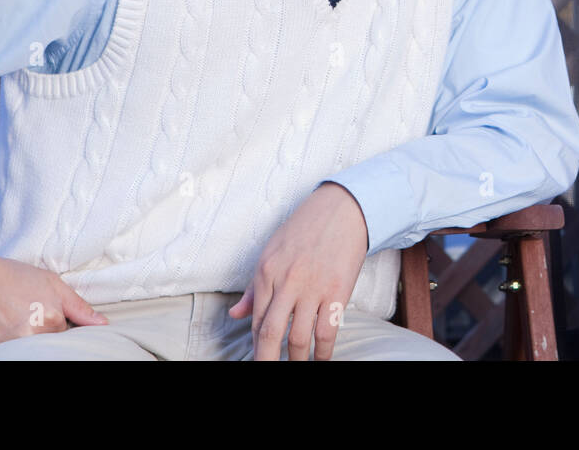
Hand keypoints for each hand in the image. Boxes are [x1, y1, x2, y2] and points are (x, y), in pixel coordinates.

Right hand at [0, 237, 108, 357]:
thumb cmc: (9, 276)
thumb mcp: (51, 283)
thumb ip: (78, 307)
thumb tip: (103, 324)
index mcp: (51, 322)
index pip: (63, 336)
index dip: (52, 324)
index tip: (37, 313)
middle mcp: (30, 338)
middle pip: (44, 346)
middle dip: (36, 334)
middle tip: (19, 316)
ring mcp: (4, 349)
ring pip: (23, 353)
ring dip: (17, 342)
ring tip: (6, 322)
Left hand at [227, 182, 368, 360]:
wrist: (343, 208)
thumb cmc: (306, 228)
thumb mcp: (272, 251)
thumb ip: (254, 287)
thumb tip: (235, 314)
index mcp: (266, 271)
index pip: (255, 319)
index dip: (255, 344)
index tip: (259, 357)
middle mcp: (287, 281)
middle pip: (270, 333)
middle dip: (266, 360)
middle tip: (267, 370)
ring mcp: (313, 287)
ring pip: (298, 337)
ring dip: (296, 359)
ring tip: (296, 366)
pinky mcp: (337, 291)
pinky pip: (327, 331)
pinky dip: (323, 352)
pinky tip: (321, 359)